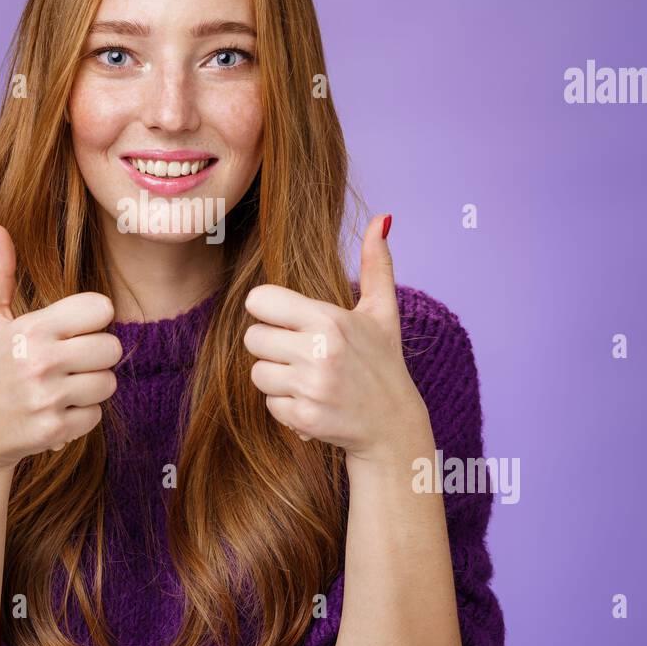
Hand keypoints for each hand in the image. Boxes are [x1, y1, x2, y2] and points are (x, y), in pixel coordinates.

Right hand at [0, 224, 122, 475]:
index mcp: (31, 329)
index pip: (100, 308)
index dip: (92, 318)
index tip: (73, 330)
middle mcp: (41, 362)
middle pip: (112, 347)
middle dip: (96, 355)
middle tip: (69, 362)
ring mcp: (48, 398)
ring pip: (108, 383)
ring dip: (91, 386)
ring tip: (62, 387)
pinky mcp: (55, 430)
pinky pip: (97, 415)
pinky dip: (82, 416)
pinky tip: (57, 411)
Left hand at [242, 214, 429, 463]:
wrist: (394, 426)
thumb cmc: (383, 362)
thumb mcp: (382, 312)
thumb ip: (376, 264)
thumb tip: (381, 219)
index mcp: (329, 319)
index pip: (259, 301)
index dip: (269, 310)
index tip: (287, 319)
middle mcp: (318, 351)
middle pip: (252, 338)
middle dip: (273, 346)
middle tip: (301, 352)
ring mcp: (311, 387)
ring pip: (257, 373)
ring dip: (277, 377)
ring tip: (308, 378)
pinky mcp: (304, 418)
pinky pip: (268, 404)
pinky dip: (286, 405)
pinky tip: (312, 401)